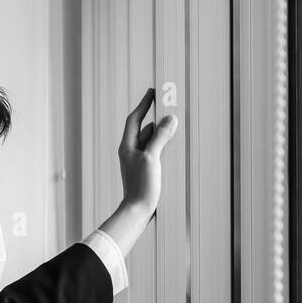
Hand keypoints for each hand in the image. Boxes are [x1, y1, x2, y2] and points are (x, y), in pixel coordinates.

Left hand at [118, 88, 177, 219]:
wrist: (137, 211)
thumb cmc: (141, 186)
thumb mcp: (152, 158)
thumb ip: (160, 137)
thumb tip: (170, 118)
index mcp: (128, 145)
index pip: (134, 118)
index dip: (143, 104)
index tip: (152, 92)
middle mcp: (131, 151)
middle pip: (143, 128)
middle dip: (155, 118)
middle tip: (168, 106)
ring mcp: (137, 161)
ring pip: (150, 140)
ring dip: (160, 133)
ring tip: (173, 126)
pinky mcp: (144, 170)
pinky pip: (154, 152)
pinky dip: (161, 146)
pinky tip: (171, 147)